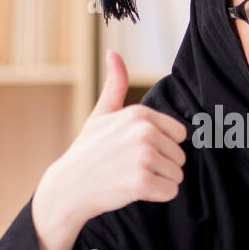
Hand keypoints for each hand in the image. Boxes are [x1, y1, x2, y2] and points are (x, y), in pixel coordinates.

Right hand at [32, 50, 187, 249]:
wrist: (68, 187)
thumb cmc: (88, 151)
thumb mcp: (101, 114)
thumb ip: (115, 85)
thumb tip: (113, 53)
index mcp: (140, 114)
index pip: (180, 135)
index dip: (162, 146)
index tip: (136, 150)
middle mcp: (144, 132)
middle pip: (180, 156)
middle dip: (161, 166)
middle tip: (131, 167)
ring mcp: (144, 157)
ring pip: (177, 175)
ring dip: (159, 182)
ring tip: (131, 178)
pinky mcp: (143, 182)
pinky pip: (171, 191)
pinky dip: (157, 196)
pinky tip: (133, 190)